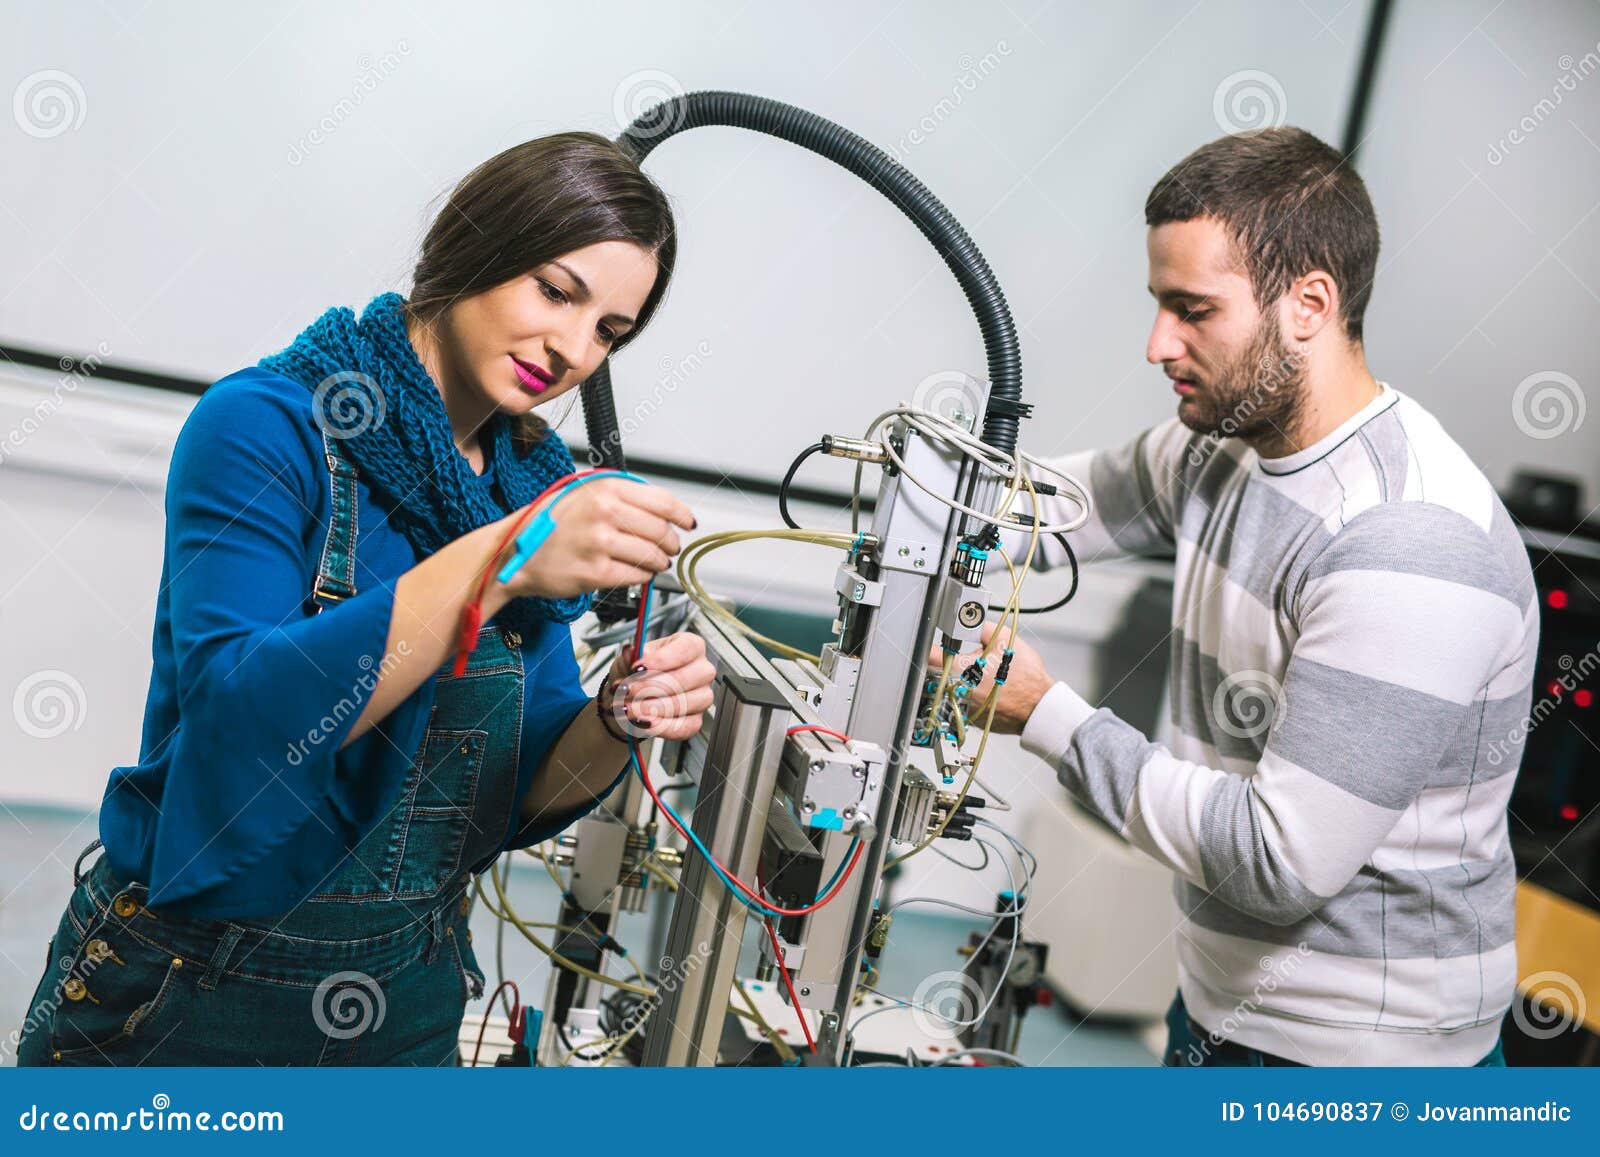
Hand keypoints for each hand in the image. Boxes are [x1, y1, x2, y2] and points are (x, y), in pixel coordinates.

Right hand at [492, 478, 696, 600]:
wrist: (514, 551)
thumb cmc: (548, 522)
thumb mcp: (582, 491)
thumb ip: (619, 494)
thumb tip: (660, 506)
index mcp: (605, 488)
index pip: (662, 501)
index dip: (682, 515)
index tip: (688, 523)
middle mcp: (604, 512)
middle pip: (662, 531)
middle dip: (671, 543)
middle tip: (669, 548)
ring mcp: (600, 543)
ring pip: (653, 556)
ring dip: (659, 563)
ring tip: (654, 563)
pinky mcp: (594, 572)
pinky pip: (636, 576)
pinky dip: (642, 577)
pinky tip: (635, 573)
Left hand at [600, 632, 715, 741]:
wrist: (630, 699)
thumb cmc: (636, 674)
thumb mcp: (629, 658)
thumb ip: (630, 655)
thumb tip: (630, 652)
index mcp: (690, 646)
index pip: (686, 648)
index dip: (661, 660)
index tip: (637, 668)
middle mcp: (701, 671)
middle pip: (683, 679)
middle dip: (649, 687)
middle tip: (626, 691)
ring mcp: (702, 697)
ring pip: (681, 705)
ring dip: (649, 708)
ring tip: (626, 708)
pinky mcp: (696, 720)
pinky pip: (683, 727)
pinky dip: (660, 726)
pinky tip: (643, 722)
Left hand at [925, 621, 1055, 735]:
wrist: (1039, 706)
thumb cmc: (1026, 677)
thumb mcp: (1005, 640)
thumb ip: (981, 627)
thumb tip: (967, 620)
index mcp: (963, 669)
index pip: (931, 656)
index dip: (927, 646)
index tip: (926, 642)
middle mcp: (958, 689)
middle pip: (935, 674)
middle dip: (943, 664)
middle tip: (957, 658)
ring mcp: (962, 706)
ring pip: (946, 690)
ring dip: (954, 680)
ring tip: (976, 676)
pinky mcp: (968, 718)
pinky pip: (959, 703)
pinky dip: (965, 695)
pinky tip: (983, 690)